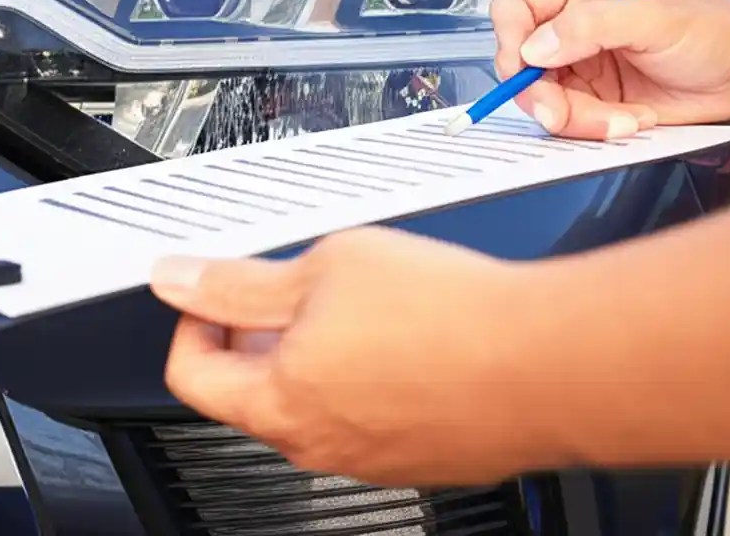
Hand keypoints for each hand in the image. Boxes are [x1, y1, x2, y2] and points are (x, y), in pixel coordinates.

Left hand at [149, 226, 555, 486]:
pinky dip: (366, 381)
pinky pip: (369, 420)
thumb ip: (239, 283)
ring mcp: (371, 461)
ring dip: (314, 357)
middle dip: (256, 336)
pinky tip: (404, 338)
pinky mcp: (420, 459)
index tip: (214, 291)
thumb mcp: (323, 268)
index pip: (192, 375)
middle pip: (252, 394)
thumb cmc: (445, 318)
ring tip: (358, 304)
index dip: (193, 321)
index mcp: (277, 403)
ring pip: (315, 406)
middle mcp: (317, 446)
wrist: (549, 364)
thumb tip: (180, 280)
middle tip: (292, 287)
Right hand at [491, 0, 729, 138]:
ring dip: (573, 117)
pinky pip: (568, 120)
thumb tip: (536, 47)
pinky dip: (592, 128)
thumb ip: (591, 25)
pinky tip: (628, 120)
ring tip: (618, 119)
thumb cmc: (714, 32)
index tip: (524, 66)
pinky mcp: (593, 100)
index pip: (517, 7)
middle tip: (559, 111)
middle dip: (540, 92)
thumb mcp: (654, 17)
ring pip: (542, 98)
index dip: (510, 37)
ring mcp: (582, 65)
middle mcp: (574, 25)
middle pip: (521, 62)